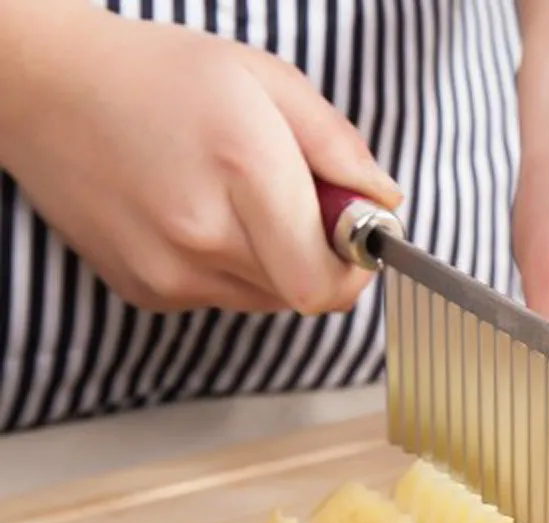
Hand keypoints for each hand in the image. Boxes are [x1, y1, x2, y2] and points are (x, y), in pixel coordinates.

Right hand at [2, 5, 401, 313]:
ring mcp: (169, 274)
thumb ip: (338, 147)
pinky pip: (223, 298)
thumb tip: (383, 202)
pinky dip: (234, 270)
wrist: (47, 93)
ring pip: (267, 300)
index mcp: (244, 174)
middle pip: (304, 296)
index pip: (326, 282)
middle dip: (321, 260)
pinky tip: (203, 220)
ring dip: (278, 264)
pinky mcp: (147, 292)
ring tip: (243, 205)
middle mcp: (204, 238)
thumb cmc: (160, 77)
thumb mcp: (266, 81)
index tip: (355, 237)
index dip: (354, 269)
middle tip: (301, 210)